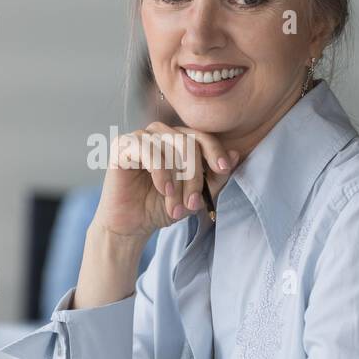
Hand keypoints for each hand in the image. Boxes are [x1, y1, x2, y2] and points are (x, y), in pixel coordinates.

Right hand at [94, 121, 239, 239]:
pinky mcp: (122, 145)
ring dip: (177, 182)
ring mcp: (140, 137)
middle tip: (193, 205)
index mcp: (177, 139)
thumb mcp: (194, 196)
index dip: (214, 151)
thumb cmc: (161, 207)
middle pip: (188, 143)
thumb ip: (215, 177)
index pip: (201, 136)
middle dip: (194, 177)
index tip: (223, 169)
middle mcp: (159, 133)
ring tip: (176, 207)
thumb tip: (236, 154)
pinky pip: (148, 150)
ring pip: (169, 148)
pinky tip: (163, 190)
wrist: (131, 225)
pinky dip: (160, 172)